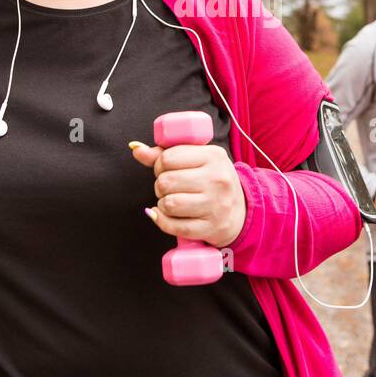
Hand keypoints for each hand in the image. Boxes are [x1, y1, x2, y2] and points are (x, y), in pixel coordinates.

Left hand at [129, 140, 245, 248]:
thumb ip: (164, 153)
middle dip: (160, 185)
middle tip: (169, 187)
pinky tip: (167, 216)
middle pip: (165, 181)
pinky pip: (174, 226)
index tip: (166, 170)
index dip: (159, 165)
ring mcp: (216, 205)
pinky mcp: (211, 227)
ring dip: (162, 204)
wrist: (240, 212)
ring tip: (171, 201)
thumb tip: (135, 148)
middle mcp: (217, 179)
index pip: (168, 158)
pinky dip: (163, 221)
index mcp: (214, 155)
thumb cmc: (211, 181)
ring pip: (169, 204)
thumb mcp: (197, 160)